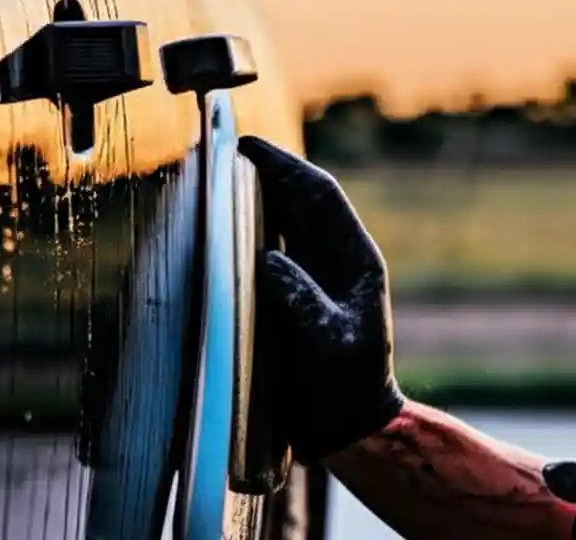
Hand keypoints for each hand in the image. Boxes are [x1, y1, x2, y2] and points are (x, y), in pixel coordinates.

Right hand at [237, 136, 403, 461]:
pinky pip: (271, 251)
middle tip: (225, 153)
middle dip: (267, 172)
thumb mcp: (331, 343)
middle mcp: (336, 260)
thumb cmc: (347, 388)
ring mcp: (316, 277)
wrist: (349, 427)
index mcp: (355, 260)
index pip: (320, 195)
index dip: (286, 166)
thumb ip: (302, 300)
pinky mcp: (296, 296)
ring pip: (285, 222)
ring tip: (220, 180)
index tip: (250, 147)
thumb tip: (267, 260)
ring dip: (256, 198)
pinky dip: (249, 233)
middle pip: (300, 200)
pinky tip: (224, 229)